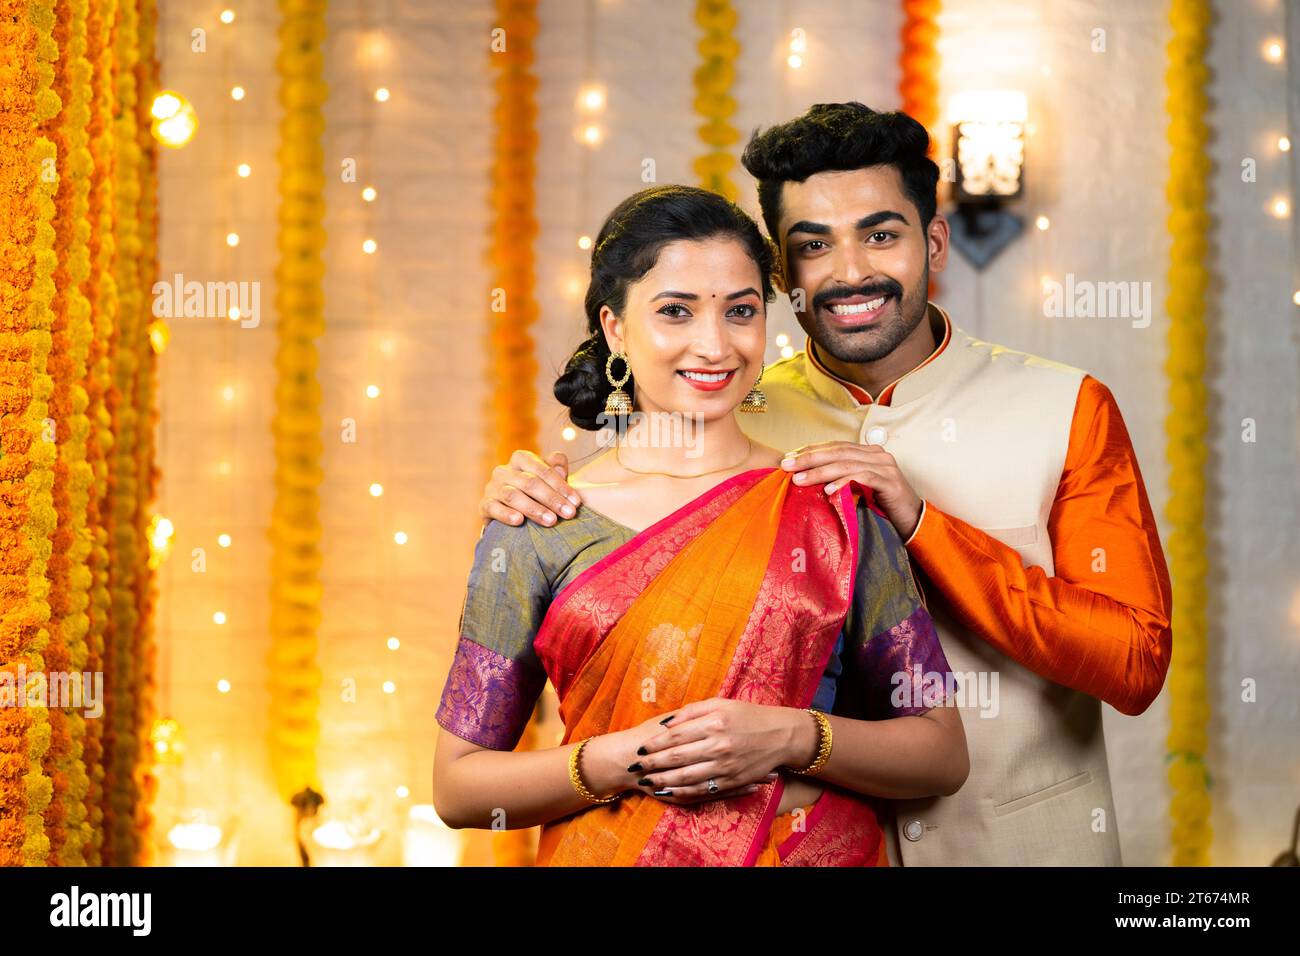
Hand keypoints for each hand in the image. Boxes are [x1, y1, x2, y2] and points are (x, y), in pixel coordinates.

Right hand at [480, 449, 580, 526]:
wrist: (508, 512)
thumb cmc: (534, 493)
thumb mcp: (547, 480)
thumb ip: (556, 471)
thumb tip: (561, 468)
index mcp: (521, 459)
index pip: (542, 469)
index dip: (561, 485)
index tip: (576, 502)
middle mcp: (504, 470)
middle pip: (530, 482)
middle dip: (552, 499)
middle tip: (569, 514)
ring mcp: (492, 487)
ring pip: (513, 495)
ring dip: (534, 508)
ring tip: (551, 521)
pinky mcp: (484, 505)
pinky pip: (494, 507)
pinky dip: (506, 514)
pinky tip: (519, 521)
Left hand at [618, 699, 804, 804]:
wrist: (781, 735)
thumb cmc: (748, 716)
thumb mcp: (720, 704)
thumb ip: (692, 712)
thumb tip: (666, 724)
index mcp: (714, 722)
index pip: (676, 735)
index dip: (655, 743)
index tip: (641, 748)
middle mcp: (719, 745)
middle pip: (677, 757)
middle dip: (653, 763)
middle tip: (636, 767)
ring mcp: (726, 765)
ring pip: (687, 777)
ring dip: (663, 780)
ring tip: (646, 781)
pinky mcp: (733, 781)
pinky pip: (703, 790)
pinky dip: (683, 792)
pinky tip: (668, 792)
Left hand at [781, 440, 922, 540]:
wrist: (913, 519)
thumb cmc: (881, 505)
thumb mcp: (857, 488)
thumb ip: (840, 478)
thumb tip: (806, 478)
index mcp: (867, 452)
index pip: (834, 446)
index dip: (810, 450)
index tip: (788, 457)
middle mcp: (877, 454)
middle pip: (837, 451)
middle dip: (809, 458)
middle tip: (786, 465)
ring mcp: (885, 467)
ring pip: (846, 463)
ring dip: (820, 471)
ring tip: (800, 479)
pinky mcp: (890, 482)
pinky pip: (863, 478)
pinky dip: (844, 482)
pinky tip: (828, 490)